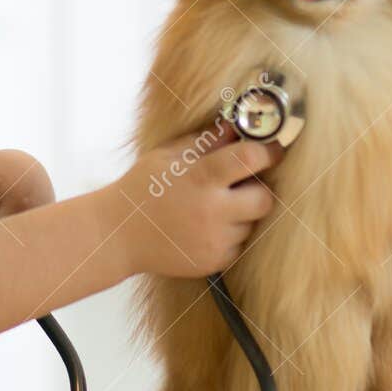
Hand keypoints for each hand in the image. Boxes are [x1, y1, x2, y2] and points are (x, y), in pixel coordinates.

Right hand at [112, 120, 282, 277]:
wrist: (119, 235)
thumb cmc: (143, 188)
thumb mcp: (168, 155)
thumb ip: (206, 141)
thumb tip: (238, 128)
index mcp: (201, 177)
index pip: (251, 159)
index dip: (268, 151)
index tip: (272, 149)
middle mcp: (212, 211)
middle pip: (264, 199)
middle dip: (257, 188)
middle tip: (240, 184)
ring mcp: (214, 240)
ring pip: (251, 223)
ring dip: (241, 213)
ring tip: (213, 206)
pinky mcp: (214, 262)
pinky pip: (239, 244)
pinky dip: (230, 234)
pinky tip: (206, 226)